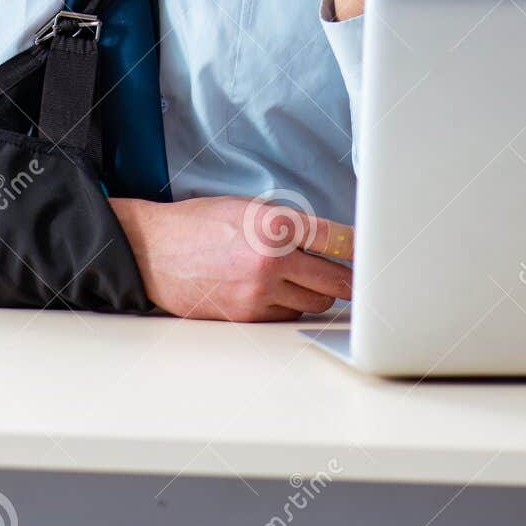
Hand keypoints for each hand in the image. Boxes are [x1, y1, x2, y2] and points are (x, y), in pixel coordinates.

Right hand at [111, 195, 353, 322]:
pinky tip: (278, 294)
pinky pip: (288, 317)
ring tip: (305, 282)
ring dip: (316, 294)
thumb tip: (327, 244)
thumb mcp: (247, 208)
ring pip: (314, 303)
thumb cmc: (199, 224)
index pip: (335, 238)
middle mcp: (270, 259)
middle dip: (348, 280)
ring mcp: (260, 292)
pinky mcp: (248, 316)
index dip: (358, 246)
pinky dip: (291, 308)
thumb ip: (287, 225)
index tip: (371, 251)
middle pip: (334, 280)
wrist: (154, 251)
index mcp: (273, 223)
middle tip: (355, 279)